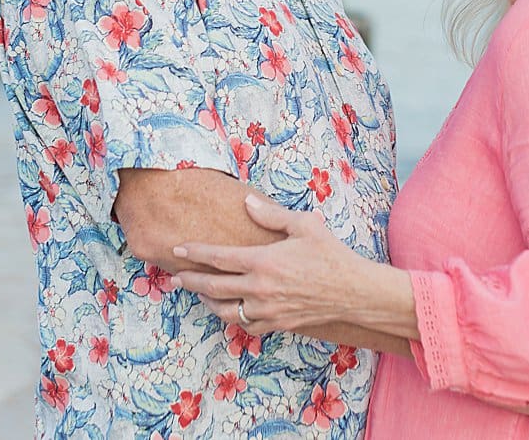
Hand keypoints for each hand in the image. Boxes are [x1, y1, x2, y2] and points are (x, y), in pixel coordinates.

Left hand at [171, 194, 365, 334]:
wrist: (353, 291)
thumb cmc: (330, 254)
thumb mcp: (304, 225)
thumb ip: (271, 215)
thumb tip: (247, 203)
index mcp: (263, 261)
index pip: (218, 258)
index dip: (195, 254)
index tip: (178, 250)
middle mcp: (260, 288)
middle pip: (213, 287)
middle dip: (190, 282)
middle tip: (175, 278)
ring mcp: (267, 309)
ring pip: (225, 311)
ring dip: (208, 302)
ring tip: (199, 295)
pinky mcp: (277, 323)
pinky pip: (246, 325)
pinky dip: (234, 318)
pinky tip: (230, 310)